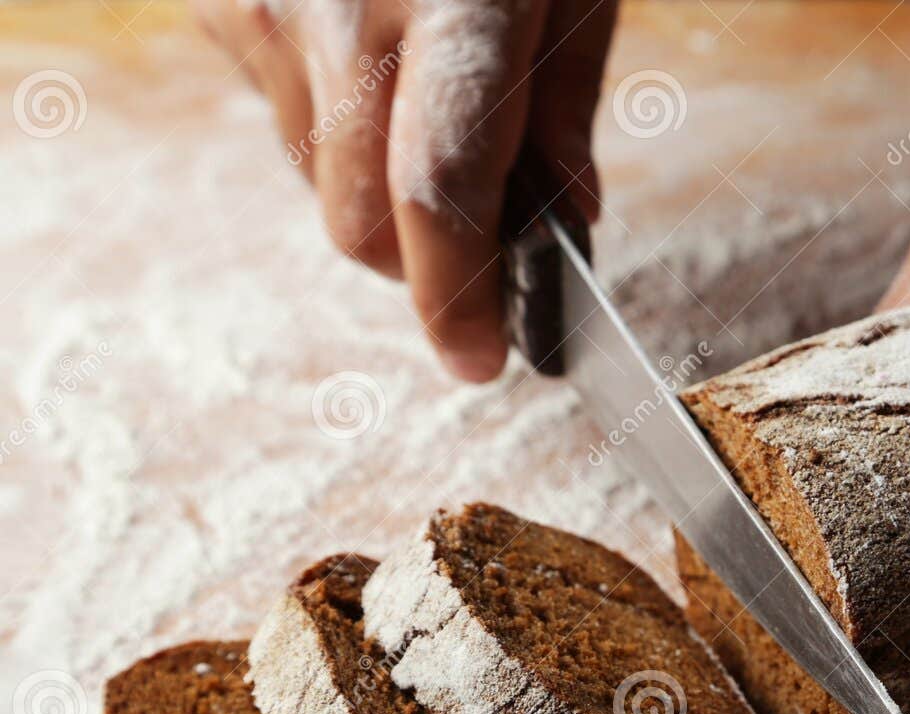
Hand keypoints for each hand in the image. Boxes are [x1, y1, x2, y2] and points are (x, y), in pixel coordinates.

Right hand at [192, 0, 616, 380]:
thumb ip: (563, 119)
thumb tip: (562, 227)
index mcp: (457, 8)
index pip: (438, 197)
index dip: (457, 301)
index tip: (482, 360)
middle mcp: (344, 13)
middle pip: (360, 223)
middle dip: (421, 263)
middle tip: (483, 245)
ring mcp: (268, 5)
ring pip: (315, 184)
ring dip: (377, 191)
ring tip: (429, 108)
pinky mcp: (223, 2)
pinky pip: (279, 119)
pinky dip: (333, 129)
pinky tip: (373, 63)